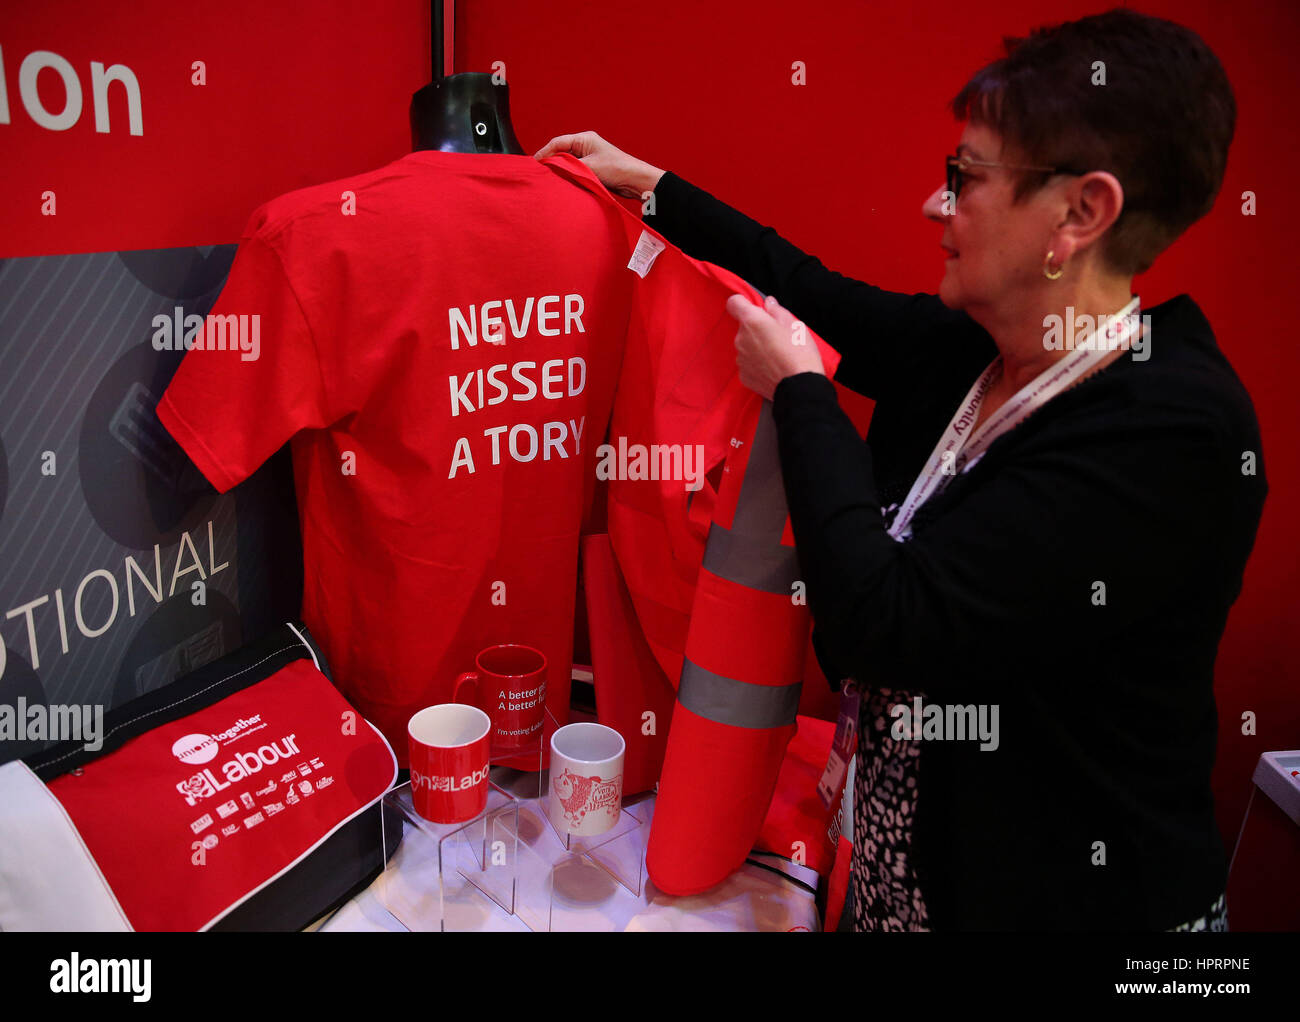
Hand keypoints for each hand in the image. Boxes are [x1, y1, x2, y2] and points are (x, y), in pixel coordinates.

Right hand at [533, 131, 664, 199]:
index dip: (544, 153)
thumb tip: (551, 168)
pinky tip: (562, 183)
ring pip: (567, 163)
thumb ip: (568, 167)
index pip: (557, 143)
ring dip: (559, 170)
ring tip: (549, 179)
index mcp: (584, 138)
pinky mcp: (592, 169)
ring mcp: (589, 158)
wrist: (635, 181)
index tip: (534, 164)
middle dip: (550, 162)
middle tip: (539, 173)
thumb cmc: (616, 169)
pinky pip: (574, 171)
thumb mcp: (589, 167)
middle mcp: (585, 146)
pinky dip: (567, 176)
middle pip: (561, 152)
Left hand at [727, 294, 826, 400]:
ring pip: (746, 346)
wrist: (799, 387)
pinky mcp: (743, 375)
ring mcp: (740, 358)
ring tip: (777, 354)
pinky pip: (748, 363)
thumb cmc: (800, 353)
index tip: (754, 308)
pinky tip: (772, 367)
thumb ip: (776, 310)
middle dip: (756, 329)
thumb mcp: (794, 324)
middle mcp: (741, 339)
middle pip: (743, 327)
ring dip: (756, 346)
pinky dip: (757, 363)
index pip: (734, 303)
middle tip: (776, 336)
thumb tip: (768, 303)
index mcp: (752, 321)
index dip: (743, 303)